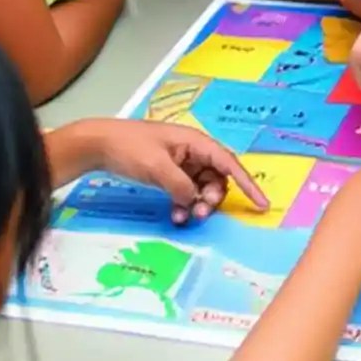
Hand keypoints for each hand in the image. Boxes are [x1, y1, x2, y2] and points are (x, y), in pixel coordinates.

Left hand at [74, 119, 267, 224]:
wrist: (98, 144)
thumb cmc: (129, 147)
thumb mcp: (157, 167)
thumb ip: (181, 186)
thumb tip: (195, 201)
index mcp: (196, 142)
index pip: (229, 164)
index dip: (248, 184)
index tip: (262, 204)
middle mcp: (194, 152)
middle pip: (217, 179)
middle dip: (213, 198)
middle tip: (200, 213)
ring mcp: (182, 163)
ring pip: (203, 188)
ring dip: (197, 204)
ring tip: (183, 217)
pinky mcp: (171, 173)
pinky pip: (187, 192)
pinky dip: (184, 204)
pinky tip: (175, 215)